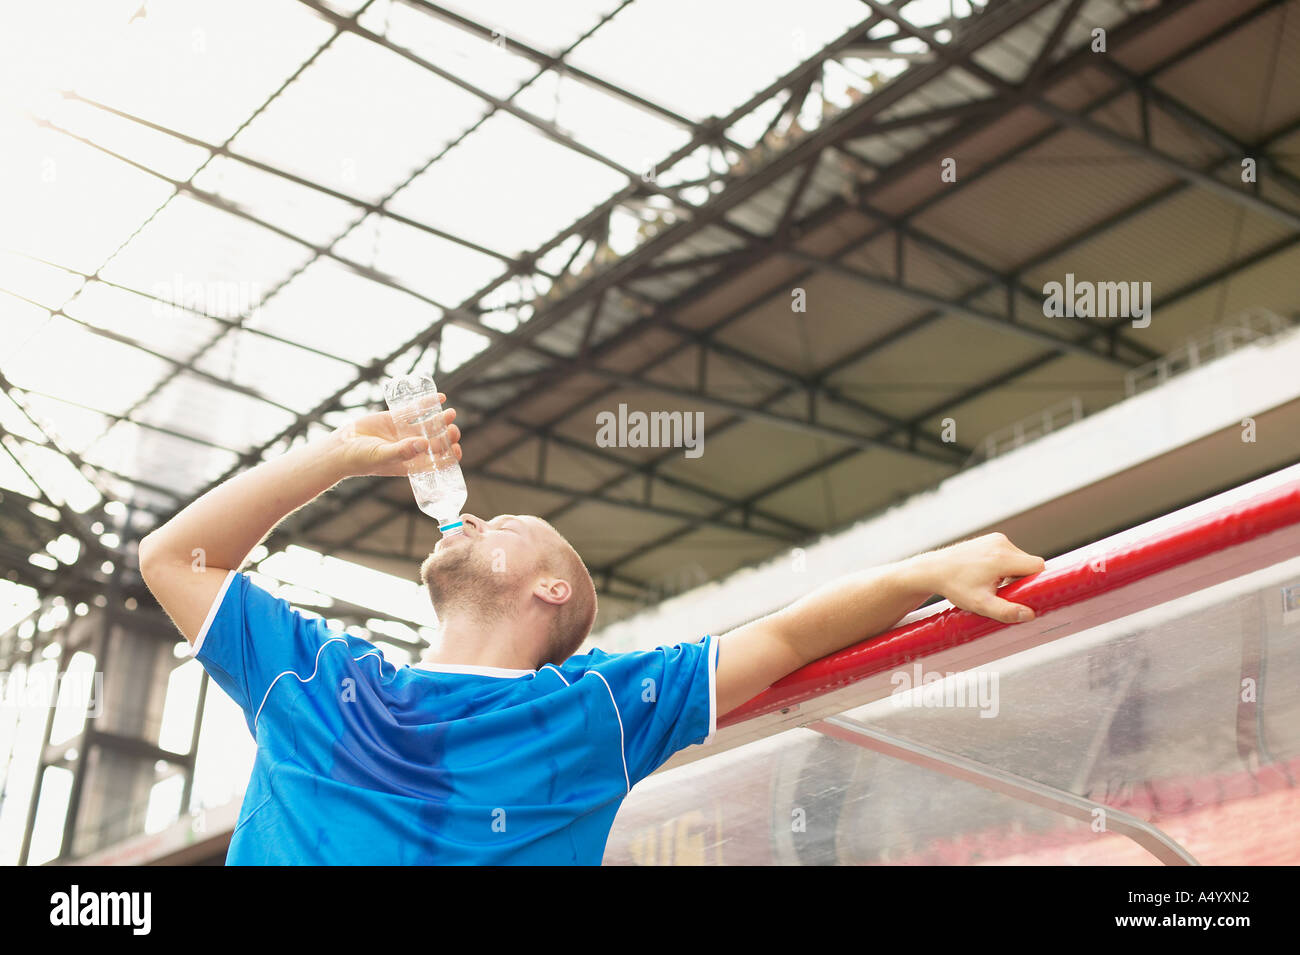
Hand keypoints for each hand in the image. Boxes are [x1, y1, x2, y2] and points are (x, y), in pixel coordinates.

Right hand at [332, 393, 461, 477]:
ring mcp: (403, 433)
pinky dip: (427, 403)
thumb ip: (402, 451)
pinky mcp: (395, 419)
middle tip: (452, 429)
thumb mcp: (382, 456)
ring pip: (428, 425)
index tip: (456, 449)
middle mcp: (410, 448)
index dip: (449, 456)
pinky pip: (415, 410)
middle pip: (436, 442)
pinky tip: (440, 396)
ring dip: (441, 420)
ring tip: (451, 413)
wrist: (340, 447)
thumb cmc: (360, 459)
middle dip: (447, 436)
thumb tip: (424, 444)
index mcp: (411, 463)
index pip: (437, 461)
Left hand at [914, 532, 1044, 623]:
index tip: (1027, 593)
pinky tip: (988, 574)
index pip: (1037, 566)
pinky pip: (1009, 553)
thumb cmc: (955, 587)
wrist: (934, 570)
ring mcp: (995, 539)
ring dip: (1014, 572)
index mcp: (1003, 558)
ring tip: (993, 584)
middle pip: (1029, 562)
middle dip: (1023, 579)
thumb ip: (1006, 611)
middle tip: (1005, 592)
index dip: (1036, 581)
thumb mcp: (980, 604)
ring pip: (1020, 558)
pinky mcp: (990, 538)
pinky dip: (1005, 564)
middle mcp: (1001, 544)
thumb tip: (1030, 614)